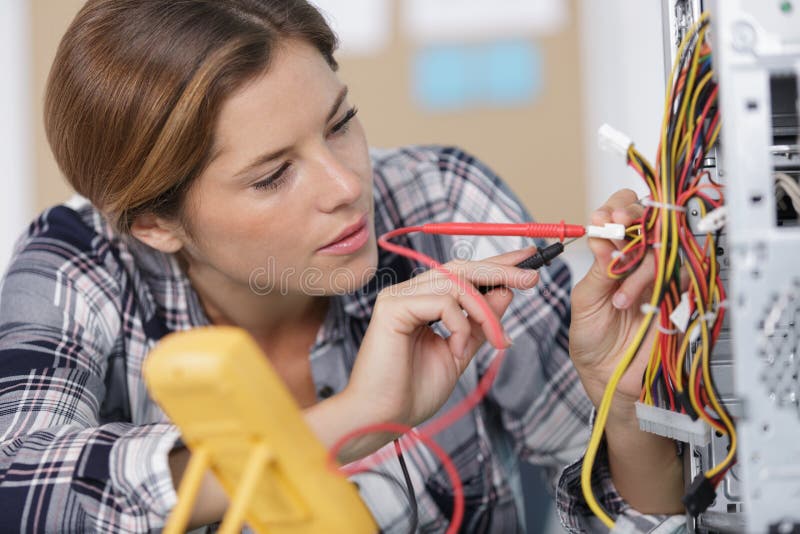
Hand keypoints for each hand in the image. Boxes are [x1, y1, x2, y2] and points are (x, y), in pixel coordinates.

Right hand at [346, 247, 540, 428]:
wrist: (383, 418)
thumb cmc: (412, 391)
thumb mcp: (460, 352)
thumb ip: (480, 323)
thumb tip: (506, 291)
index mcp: (422, 302)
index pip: (463, 274)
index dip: (496, 264)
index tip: (528, 259)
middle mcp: (409, 293)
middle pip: (460, 268)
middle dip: (500, 270)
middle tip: (531, 276)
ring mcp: (398, 297)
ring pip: (455, 282)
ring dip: (484, 310)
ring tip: (497, 337)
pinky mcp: (392, 307)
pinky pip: (441, 301)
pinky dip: (459, 324)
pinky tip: (458, 349)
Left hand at [569, 189, 654, 420]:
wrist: (607, 374)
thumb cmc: (593, 336)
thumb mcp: (585, 298)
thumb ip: (597, 267)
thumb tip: (601, 234)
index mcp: (613, 253)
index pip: (622, 214)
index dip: (617, 207)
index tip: (604, 215)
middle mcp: (639, 259)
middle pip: (650, 221)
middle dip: (632, 220)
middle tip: (616, 227)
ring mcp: (660, 275)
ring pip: (662, 247)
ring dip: (636, 263)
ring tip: (616, 294)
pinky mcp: (677, 295)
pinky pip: (677, 275)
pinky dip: (650, 283)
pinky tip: (631, 299)